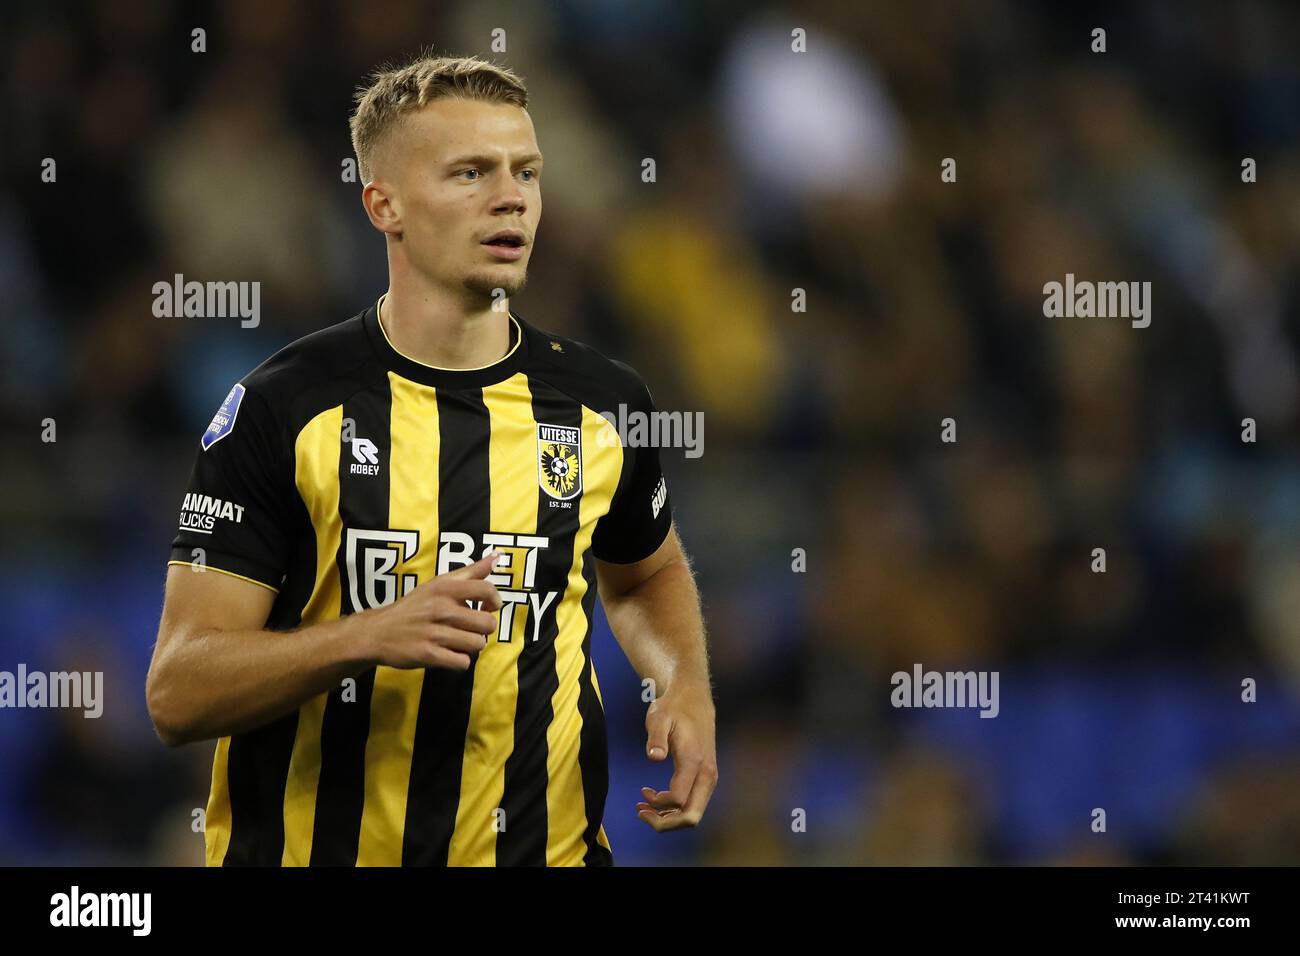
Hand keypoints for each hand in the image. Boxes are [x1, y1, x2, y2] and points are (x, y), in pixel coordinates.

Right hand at [362, 551, 502, 669]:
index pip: (487, 590)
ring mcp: (435, 633)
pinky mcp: (429, 655)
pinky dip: (459, 661)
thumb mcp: (438, 583)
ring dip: (471, 646)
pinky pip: (463, 663)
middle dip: (482, 629)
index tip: (487, 607)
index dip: (495, 601)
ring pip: (478, 645)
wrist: (378, 632)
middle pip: (488, 624)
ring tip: (457, 641)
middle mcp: (441, 609)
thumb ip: (470, 572)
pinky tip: (449, 654)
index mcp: (445, 588)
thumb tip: (498, 556)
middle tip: (469, 629)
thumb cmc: (414, 607)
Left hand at [637, 679, 716, 830]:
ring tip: (643, 808)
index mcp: (694, 760)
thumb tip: (654, 757)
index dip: (659, 804)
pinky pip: (693, 804)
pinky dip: (675, 810)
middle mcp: (707, 773)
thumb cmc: (673, 707)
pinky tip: (655, 800)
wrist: (694, 697)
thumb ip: (656, 737)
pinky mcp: (707, 777)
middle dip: (665, 823)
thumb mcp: (659, 716)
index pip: (679, 799)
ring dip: (669, 818)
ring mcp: (709, 777)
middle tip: (641, 812)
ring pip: (694, 814)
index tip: (642, 792)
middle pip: (692, 816)